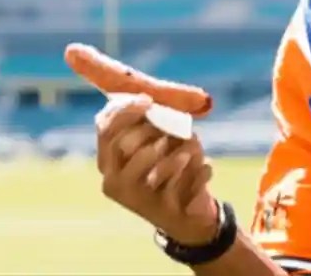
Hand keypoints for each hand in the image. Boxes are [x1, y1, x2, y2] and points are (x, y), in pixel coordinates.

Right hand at [96, 94, 219, 244]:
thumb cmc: (170, 164)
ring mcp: (136, 200)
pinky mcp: (162, 212)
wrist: (187, 213)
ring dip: (175, 154)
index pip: (105, 128)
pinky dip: (196, 172)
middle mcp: (114, 181)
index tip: (148, 100)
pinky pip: (180, 187)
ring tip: (192, 144)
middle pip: (121, 145)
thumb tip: (155, 97)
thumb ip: (153, 119)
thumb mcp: (160, 138)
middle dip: (149, 130)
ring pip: (152, 170)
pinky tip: (206, 164)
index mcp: (108, 160)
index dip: (125, 110)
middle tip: (168, 129)